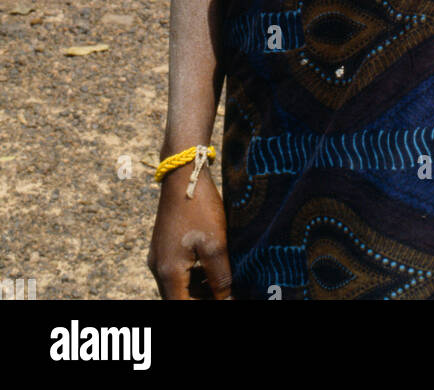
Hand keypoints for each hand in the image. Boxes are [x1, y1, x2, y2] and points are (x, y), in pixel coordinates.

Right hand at [148, 166, 231, 299]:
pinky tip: (212, 269)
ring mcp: (158, 258)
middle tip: (226, 294)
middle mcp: (158, 269)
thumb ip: (220, 278)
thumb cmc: (199, 207)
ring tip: (223, 283)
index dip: (203, 308)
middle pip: (178, 299)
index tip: (225, 301)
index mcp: (168, 273)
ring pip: (178, 288)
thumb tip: (228, 300)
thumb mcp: (216, 244)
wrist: (183, 174)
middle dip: (202, 300)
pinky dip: (193, 277)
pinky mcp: (162, 247)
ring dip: (198, 291)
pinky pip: (177, 273)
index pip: (181, 307)